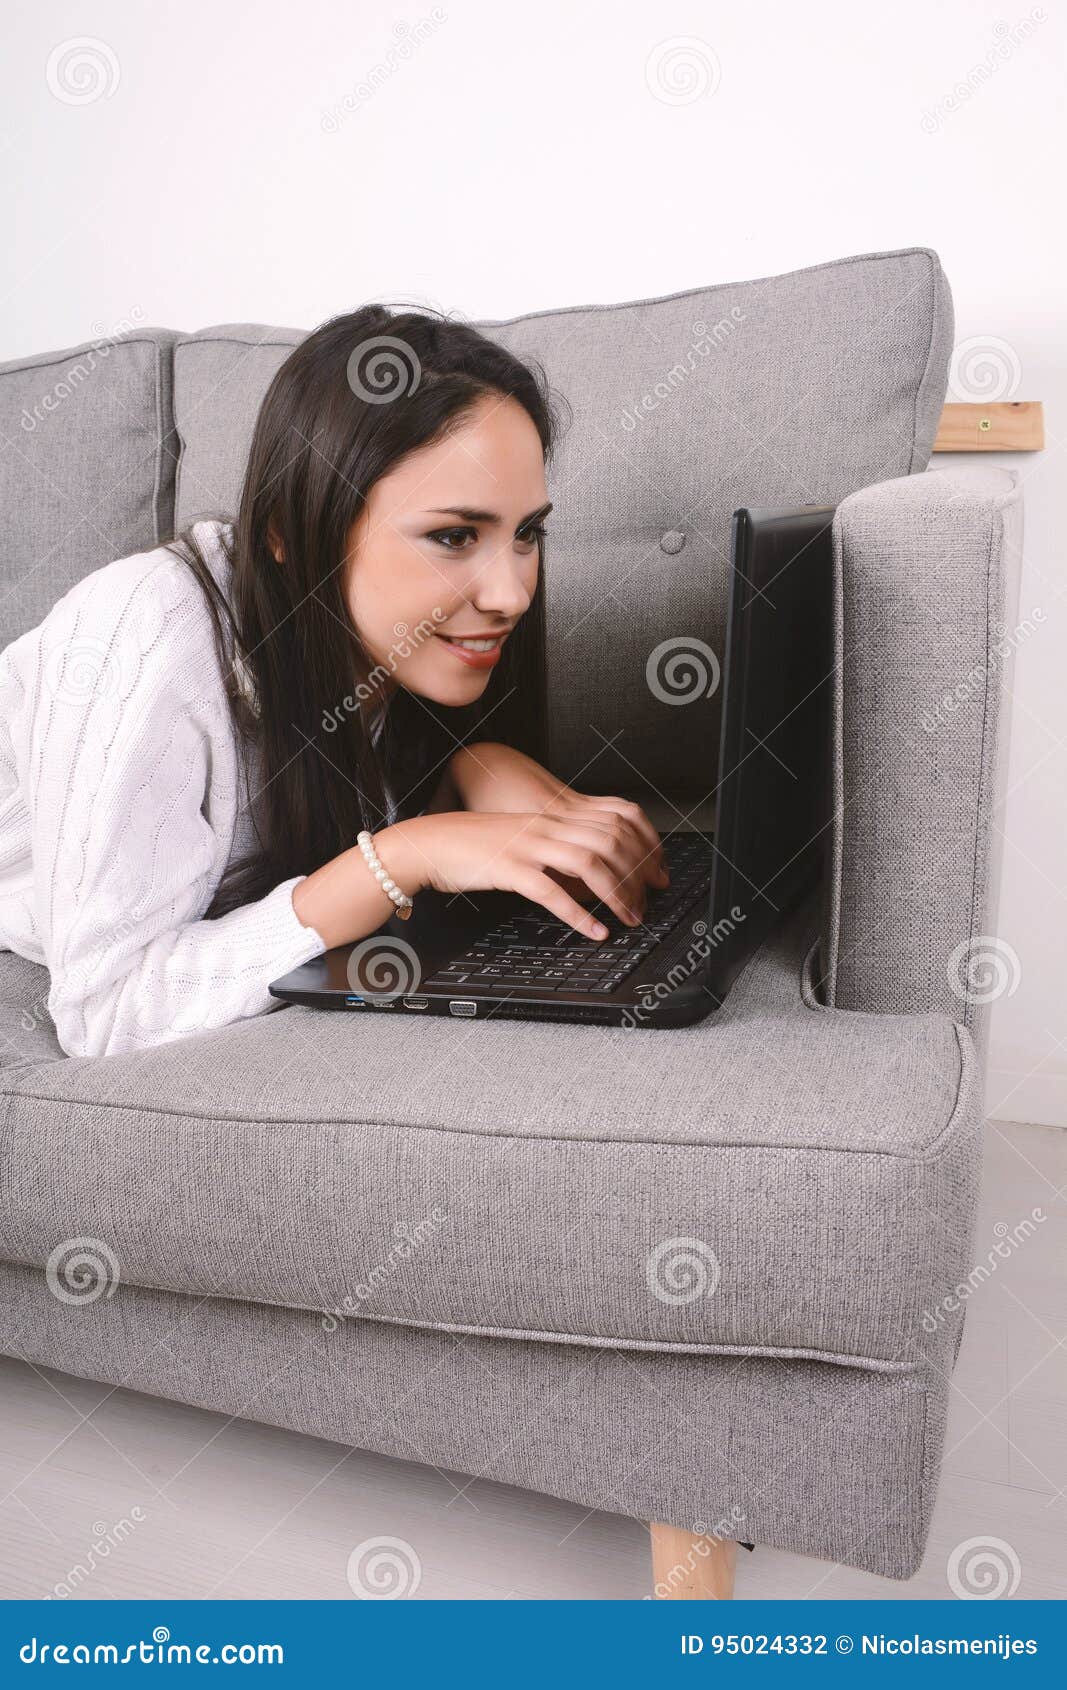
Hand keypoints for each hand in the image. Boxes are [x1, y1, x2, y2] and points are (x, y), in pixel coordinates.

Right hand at [448, 742, 669, 910]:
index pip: (615, 823)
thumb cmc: (475, 846)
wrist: (430, 844)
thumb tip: (592, 872)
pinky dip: (579, 915)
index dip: (644, 850)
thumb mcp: (526, 839)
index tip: (657, 875)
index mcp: (554, 818)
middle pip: (610, 843)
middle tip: (646, 905)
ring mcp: (529, 847)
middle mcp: (547, 827)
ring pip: (589, 864)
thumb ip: (558, 847)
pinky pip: (552, 892)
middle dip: (637, 876)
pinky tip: (594, 932)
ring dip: (616, 896)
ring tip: (628, 919)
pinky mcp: (510, 870)